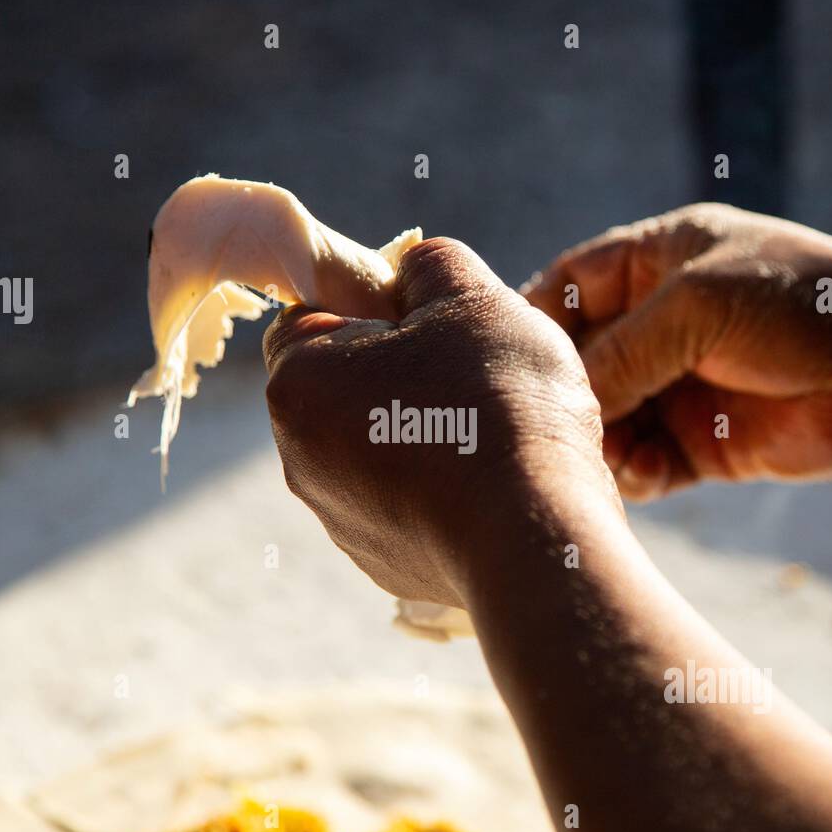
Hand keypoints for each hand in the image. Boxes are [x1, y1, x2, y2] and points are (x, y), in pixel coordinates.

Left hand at [263, 237, 618, 606]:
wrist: (533, 535)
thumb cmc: (496, 402)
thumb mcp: (472, 297)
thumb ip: (430, 266)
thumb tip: (413, 274)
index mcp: (297, 383)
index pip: (308, 318)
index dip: (368, 306)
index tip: (429, 317)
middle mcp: (297, 458)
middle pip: (342, 387)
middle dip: (396, 372)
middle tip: (469, 371)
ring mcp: (338, 519)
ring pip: (375, 449)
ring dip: (419, 432)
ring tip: (489, 432)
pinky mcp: (382, 565)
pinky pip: (405, 506)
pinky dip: (439, 491)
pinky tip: (491, 485)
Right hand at [523, 203, 831, 500]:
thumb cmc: (801, 306)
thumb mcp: (695, 307)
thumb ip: (620, 350)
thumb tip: (560, 398)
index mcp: (658, 263)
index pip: (571, 286)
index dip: (534, 318)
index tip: (502, 357)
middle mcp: (661, 324)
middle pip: (581, 361)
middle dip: (565, 394)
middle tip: (547, 422)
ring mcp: (679, 384)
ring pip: (606, 418)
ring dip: (598, 441)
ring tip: (601, 458)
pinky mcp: (700, 442)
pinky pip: (644, 461)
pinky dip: (635, 473)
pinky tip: (644, 477)